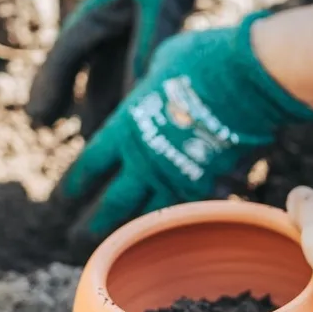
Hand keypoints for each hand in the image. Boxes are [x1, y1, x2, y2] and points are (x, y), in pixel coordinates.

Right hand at [26, 0, 255, 137]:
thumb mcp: (162, 4)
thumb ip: (147, 49)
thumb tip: (134, 101)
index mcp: (99, 7)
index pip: (67, 56)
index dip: (51, 89)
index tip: (38, 121)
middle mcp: (109, 15)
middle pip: (86, 69)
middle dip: (78, 105)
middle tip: (69, 143)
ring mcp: (131, 17)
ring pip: (112, 69)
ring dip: (108, 101)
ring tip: (103, 140)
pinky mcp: (155, 19)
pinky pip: (137, 62)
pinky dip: (135, 86)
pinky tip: (140, 111)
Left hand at [54, 15, 312, 257]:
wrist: (247, 79)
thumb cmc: (204, 60)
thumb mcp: (164, 61)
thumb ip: (152, 80)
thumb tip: (153, 84)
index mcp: (127, 126)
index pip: (92, 162)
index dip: (76, 182)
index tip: (65, 197)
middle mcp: (146, 160)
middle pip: (113, 201)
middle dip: (94, 224)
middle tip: (78, 241)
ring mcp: (179, 177)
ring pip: (150, 218)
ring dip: (133, 236)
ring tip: (121, 251)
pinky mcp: (212, 187)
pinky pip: (191, 212)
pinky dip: (182, 223)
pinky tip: (177, 233)